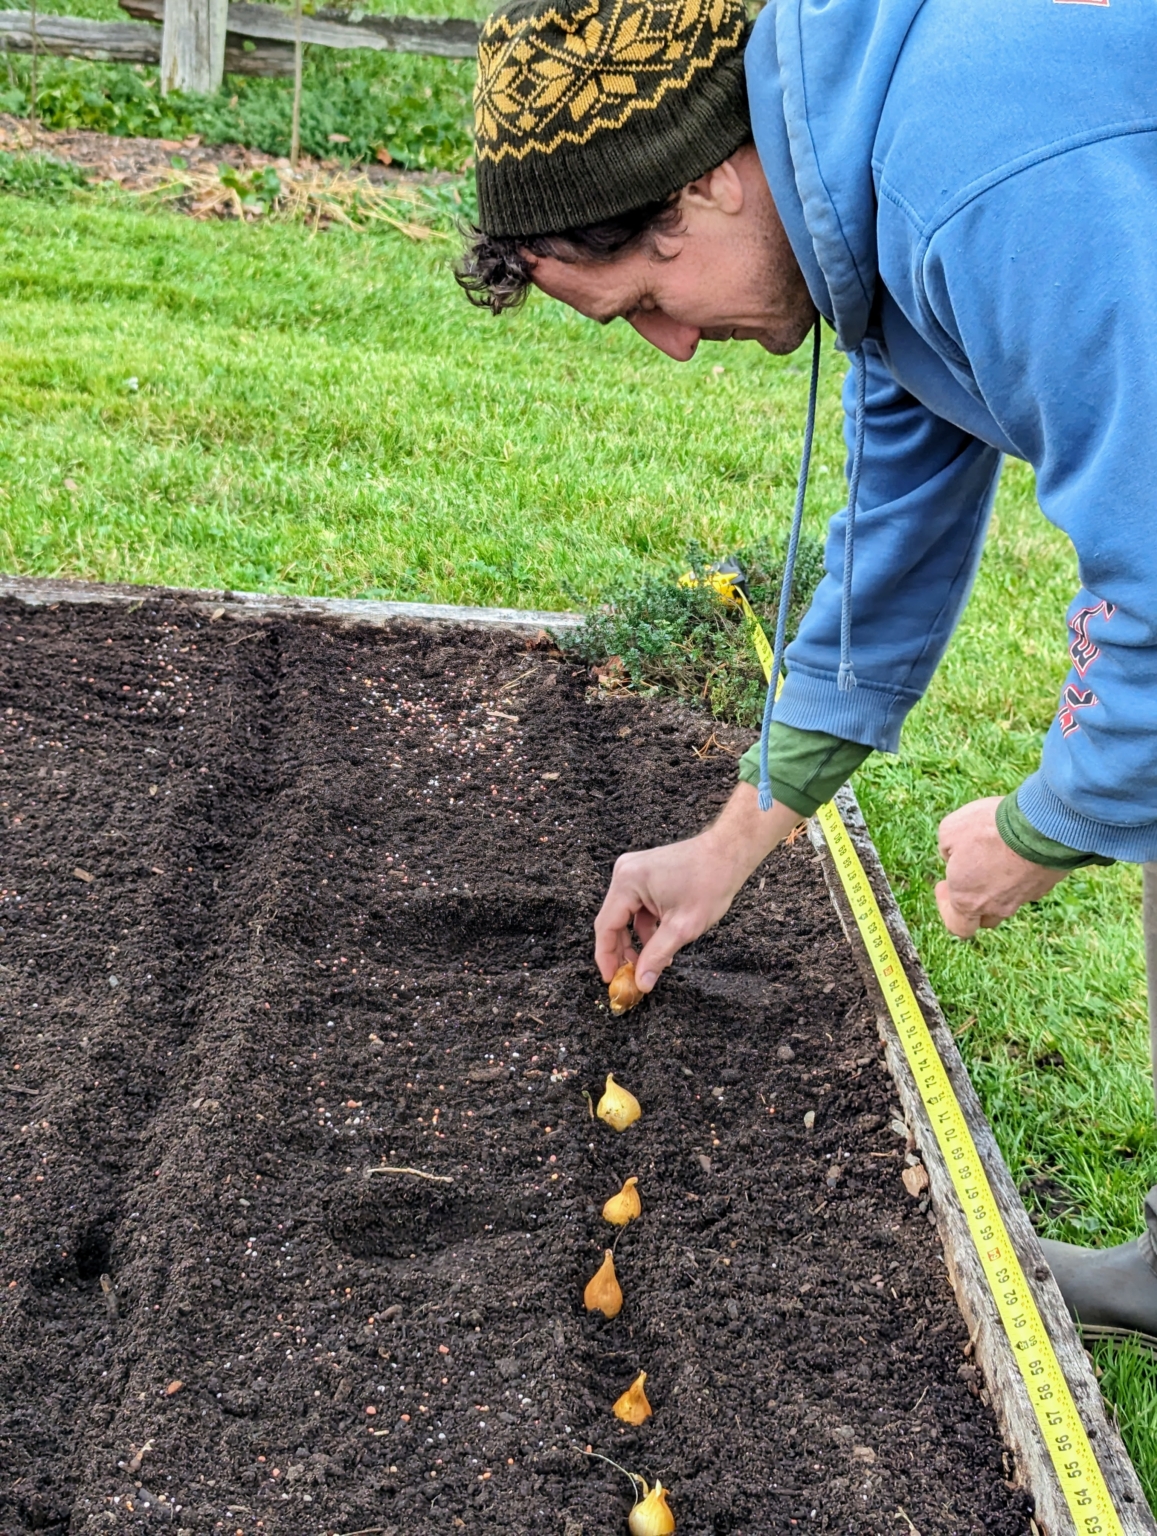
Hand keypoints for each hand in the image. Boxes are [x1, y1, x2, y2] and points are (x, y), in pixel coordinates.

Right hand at [594, 785, 803, 991]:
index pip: (606, 926)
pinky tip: (662, 944)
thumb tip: (642, 983)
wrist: (728, 853)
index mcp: (628, 881)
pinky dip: (646, 926)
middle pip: (613, 921)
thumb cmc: (710, 882)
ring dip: (638, 940)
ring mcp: (634, 871)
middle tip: (632, 977)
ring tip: (655, 962)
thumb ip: (657, 956)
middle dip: (624, 950)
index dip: (607, 956)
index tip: (612, 979)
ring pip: (626, 916)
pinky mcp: (645, 874)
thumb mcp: (682, 927)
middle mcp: (625, 873)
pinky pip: (637, 906)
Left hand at [935, 796, 1064, 937]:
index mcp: (968, 901)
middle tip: (969, 875)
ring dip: (998, 887)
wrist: (1040, 824)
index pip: (958, 927)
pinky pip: (1028, 885)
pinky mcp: (1045, 885)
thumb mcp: (950, 830)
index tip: (945, 885)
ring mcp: (1024, 898)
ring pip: (1007, 902)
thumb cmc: (989, 828)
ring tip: (995, 859)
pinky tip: (1018, 851)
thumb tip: (954, 855)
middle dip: (974, 900)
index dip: (947, 908)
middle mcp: (997, 907)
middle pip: (984, 917)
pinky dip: (1020, 874)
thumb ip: (946, 849)